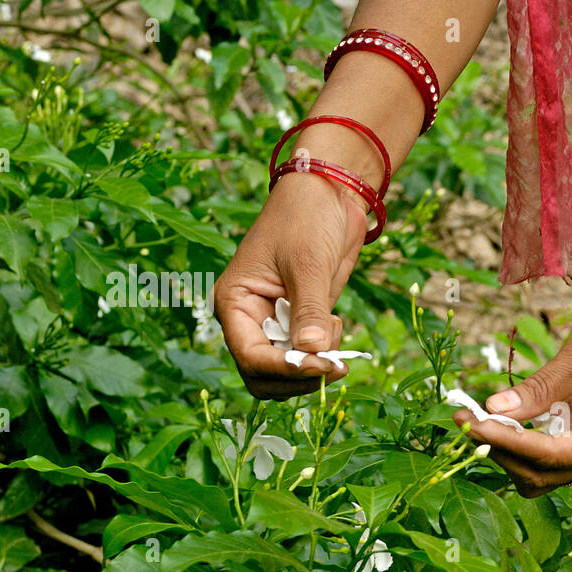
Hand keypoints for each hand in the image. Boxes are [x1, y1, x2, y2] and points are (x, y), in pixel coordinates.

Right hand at [214, 173, 366, 399]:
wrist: (330, 195)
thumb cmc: (306, 217)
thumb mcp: (307, 263)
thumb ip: (309, 310)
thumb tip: (312, 351)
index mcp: (234, 303)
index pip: (250, 357)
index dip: (285, 369)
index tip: (320, 366)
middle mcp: (249, 319)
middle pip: (264, 376)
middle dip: (299, 376)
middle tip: (335, 364)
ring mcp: (275, 324)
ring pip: (287, 373)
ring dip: (314, 367)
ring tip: (336, 331)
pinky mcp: (301, 322)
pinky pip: (308, 357)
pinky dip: (324, 354)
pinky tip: (337, 324)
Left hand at [455, 292, 571, 496]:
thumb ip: (539, 389)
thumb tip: (494, 410)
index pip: (551, 455)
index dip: (507, 441)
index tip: (470, 422)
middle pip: (542, 473)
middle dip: (502, 450)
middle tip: (464, 418)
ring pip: (540, 470)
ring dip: (507, 451)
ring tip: (476, 418)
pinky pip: (544, 452)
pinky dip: (518, 440)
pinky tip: (495, 417)